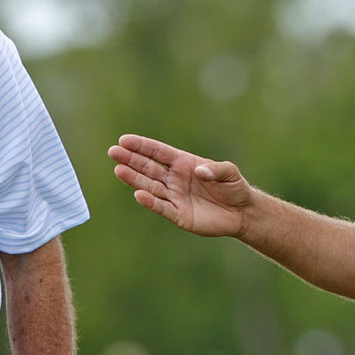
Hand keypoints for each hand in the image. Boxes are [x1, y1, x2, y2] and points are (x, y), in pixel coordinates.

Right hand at [109, 134, 252, 237]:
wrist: (241, 212)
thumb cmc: (234, 188)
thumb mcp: (229, 172)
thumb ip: (215, 169)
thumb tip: (198, 171)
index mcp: (183, 163)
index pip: (158, 152)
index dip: (141, 146)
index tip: (124, 140)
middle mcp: (174, 179)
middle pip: (148, 168)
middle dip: (130, 159)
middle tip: (113, 152)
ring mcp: (174, 196)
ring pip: (149, 186)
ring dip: (134, 179)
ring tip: (118, 170)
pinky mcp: (178, 214)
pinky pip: (161, 207)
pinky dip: (150, 202)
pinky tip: (138, 195)